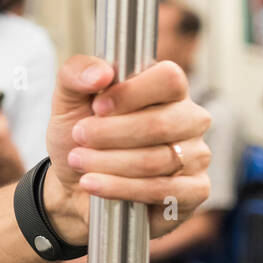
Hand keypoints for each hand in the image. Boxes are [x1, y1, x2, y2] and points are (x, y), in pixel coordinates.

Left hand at [39, 56, 211, 245]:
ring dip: (108, 162)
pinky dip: (121, 188)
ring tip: (78, 160)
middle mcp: (189, 119)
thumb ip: (75, 74)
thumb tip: (101, 73)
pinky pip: (163, 190)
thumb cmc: (79, 136)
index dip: (131, 94)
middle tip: (79, 136)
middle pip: (160, 124)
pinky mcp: (194, 190)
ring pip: (157, 160)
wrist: (72, 184)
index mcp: (166, 89)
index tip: (97, 107)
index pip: (168, 79)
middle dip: (110, 133)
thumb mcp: (67, 100)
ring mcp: (196, 155)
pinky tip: (92, 184)